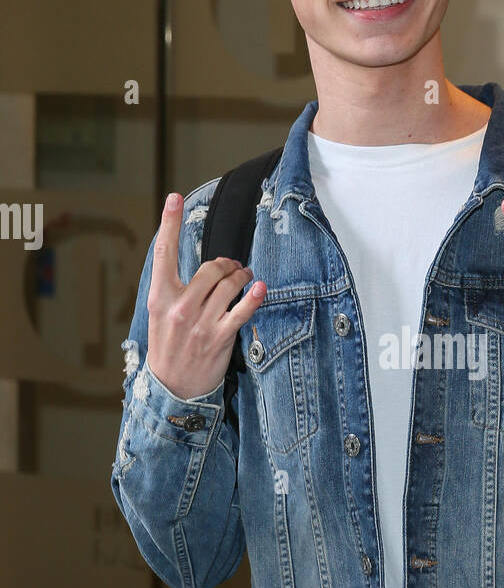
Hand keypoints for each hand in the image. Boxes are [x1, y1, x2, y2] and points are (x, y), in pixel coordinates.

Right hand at [146, 193, 267, 399]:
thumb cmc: (168, 348)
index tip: (174, 198)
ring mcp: (200, 323)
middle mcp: (179, 307)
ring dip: (241, 276)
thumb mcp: (160, 316)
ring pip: (228, 285)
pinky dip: (254, 296)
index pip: (163, 252)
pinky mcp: (219, 337)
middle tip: (232, 266)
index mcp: (158, 297)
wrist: (172, 389)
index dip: (169, 222)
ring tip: (245, 277)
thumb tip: (201, 268)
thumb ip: (173, 290)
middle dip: (225, 263)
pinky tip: (260, 287)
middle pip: (210, 268)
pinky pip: (242, 310)